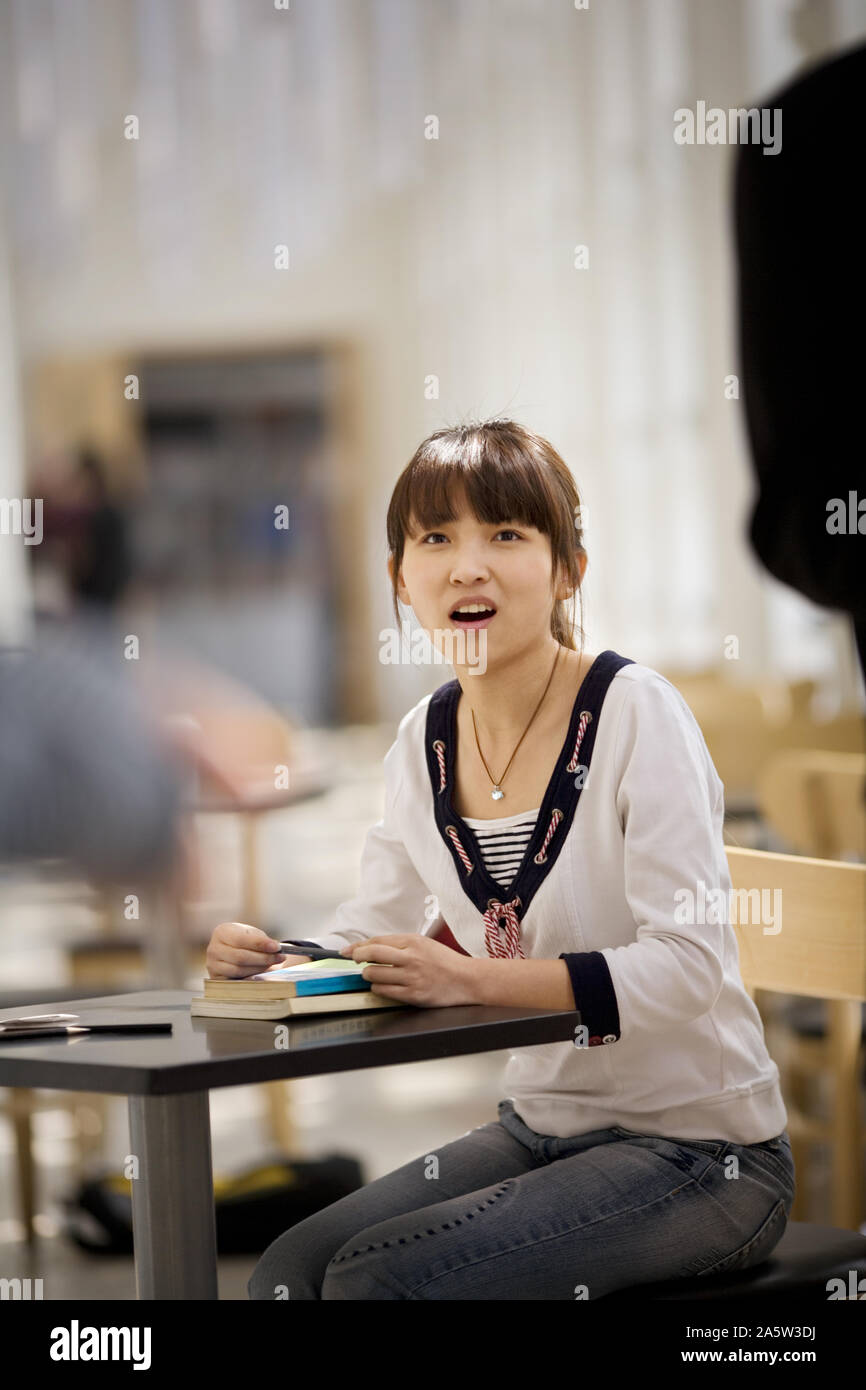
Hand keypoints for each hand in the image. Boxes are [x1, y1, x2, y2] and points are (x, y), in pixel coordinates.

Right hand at [206, 921, 309, 978]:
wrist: (232, 950)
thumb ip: (261, 940)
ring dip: (260, 968)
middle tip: (280, 957)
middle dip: (263, 958)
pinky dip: (251, 977)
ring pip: (239, 970)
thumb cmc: (244, 940)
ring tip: (273, 964)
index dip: (260, 944)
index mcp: (221, 932)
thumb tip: (275, 948)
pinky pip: (236, 980)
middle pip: (240, 957)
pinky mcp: (216, 978)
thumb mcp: (252, 934)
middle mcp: (213, 949)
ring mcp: (213, 965)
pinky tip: (262, 972)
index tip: (277, 947)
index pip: (240, 940)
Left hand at [339, 934, 475, 1006]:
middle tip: (355, 960)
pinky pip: (384, 991)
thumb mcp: (423, 944)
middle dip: (358, 957)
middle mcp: (411, 958)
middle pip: (372, 954)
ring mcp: (412, 977)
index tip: (348, 950)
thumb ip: (400, 945)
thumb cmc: (445, 961)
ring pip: (374, 975)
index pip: (377, 941)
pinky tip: (382, 985)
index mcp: (413, 942)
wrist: (467, 980)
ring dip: (368, 975)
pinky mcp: (413, 995)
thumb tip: (372, 947)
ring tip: (372, 974)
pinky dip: (378, 988)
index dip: (359, 946)